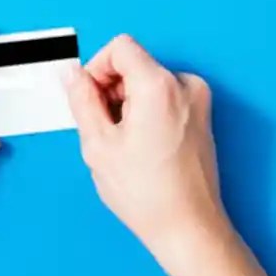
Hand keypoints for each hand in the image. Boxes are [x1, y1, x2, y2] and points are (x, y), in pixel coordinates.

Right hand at [64, 35, 233, 275]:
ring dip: (128, 105)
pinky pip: (165, 99)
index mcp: (159, 85)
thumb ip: (82, 100)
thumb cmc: (148, 194)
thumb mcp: (98, 144)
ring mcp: (199, 102)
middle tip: (104, 131)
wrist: (188, 228)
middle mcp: (185, 86)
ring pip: (148, 83)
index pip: (120, 47)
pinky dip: (147, 114)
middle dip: (112, 91)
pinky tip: (142, 149)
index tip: (90, 99)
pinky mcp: (202, 118)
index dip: (97, 69)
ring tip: (124, 145)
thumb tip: (73, 75)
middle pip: (135, 65)